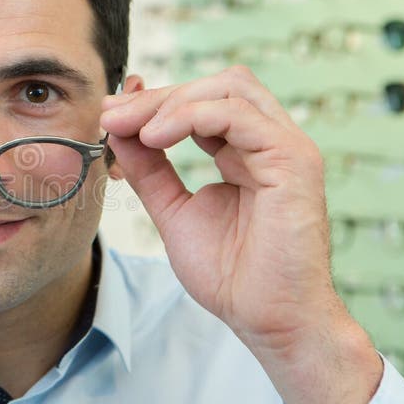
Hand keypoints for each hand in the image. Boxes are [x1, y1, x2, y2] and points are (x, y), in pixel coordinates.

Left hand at [101, 66, 380, 403]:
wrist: (266, 319)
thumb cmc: (231, 275)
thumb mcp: (173, 211)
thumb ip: (149, 170)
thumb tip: (117, 130)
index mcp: (246, 152)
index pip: (203, 101)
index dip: (155, 102)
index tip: (110, 116)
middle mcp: (270, 142)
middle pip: (216, 85)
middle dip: (158, 96)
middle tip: (113, 116)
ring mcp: (286, 148)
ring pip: (230, 88)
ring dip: (172, 101)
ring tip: (134, 129)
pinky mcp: (294, 161)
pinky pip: (240, 115)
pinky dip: (192, 115)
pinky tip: (156, 137)